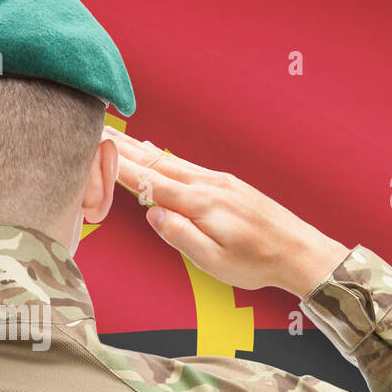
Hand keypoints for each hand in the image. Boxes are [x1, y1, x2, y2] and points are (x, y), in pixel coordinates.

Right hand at [104, 125, 350, 297]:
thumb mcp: (214, 262)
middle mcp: (207, 184)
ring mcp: (217, 181)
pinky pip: (184, 164)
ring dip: (138, 147)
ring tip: (114, 135)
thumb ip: (181, 236)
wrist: (299, 251)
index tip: (93, 150)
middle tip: (94, 129)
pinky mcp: (226, 184)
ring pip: (168, 160)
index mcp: (200, 204)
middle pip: (154, 162)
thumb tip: (153, 214)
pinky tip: (152, 151)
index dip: (118, 167)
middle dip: (122, 147)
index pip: (149, 182)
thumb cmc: (256, 263)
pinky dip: (161, 155)